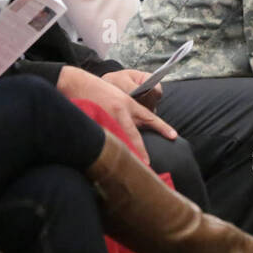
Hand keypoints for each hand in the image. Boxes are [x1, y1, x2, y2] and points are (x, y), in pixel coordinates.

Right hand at [57, 66, 177, 161]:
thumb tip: (137, 130)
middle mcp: (120, 112)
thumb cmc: (100, 92)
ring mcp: (107, 119)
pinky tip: (108, 159)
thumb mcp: (120, 99)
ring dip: (124, 153)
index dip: (162, 127)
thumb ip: (130, 114)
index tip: (174, 136)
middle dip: (140, 151)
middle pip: (133, 136)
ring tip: (129, 168)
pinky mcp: (95, 124)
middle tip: (148, 164)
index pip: (150, 118)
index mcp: (129, 105)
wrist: (78, 84)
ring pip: (119, 140)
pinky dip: (107, 149)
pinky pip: (103, 139)